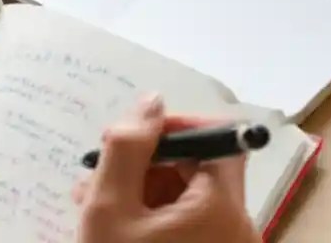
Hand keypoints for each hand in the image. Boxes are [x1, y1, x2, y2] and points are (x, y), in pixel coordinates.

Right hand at [73, 95, 261, 242]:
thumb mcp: (109, 207)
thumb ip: (127, 147)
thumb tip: (151, 101)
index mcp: (222, 207)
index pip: (217, 138)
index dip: (173, 128)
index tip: (130, 137)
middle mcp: (238, 227)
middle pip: (200, 170)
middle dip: (146, 163)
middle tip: (98, 175)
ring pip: (189, 200)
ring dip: (142, 191)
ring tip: (92, 204)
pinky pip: (188, 228)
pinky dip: (153, 220)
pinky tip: (114, 228)